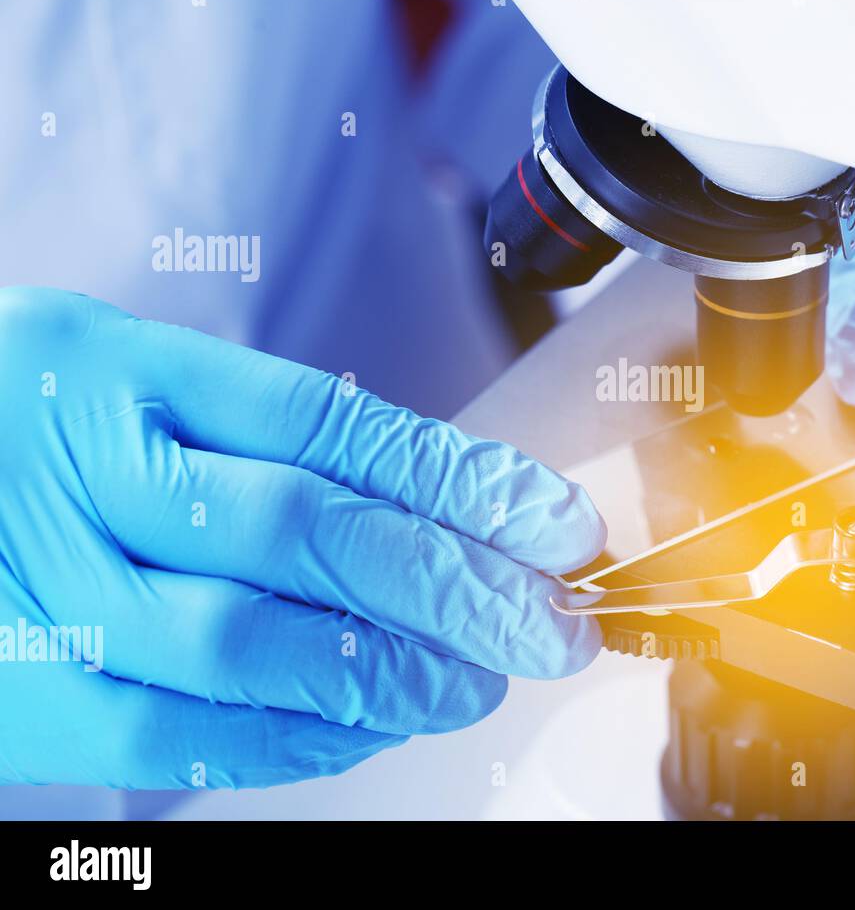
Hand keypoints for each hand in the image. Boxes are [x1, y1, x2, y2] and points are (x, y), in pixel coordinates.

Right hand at [0, 288, 604, 788]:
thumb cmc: (25, 429)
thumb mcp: (125, 384)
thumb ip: (258, 440)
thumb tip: (441, 509)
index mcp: (115, 364)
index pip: (325, 424)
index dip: (459, 481)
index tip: (555, 525)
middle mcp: (77, 464)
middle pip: (302, 528)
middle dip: (450, 583)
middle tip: (547, 623)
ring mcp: (41, 584)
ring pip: (246, 641)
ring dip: (385, 670)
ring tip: (473, 680)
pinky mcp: (17, 690)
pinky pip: (176, 735)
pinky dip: (292, 737)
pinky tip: (366, 724)